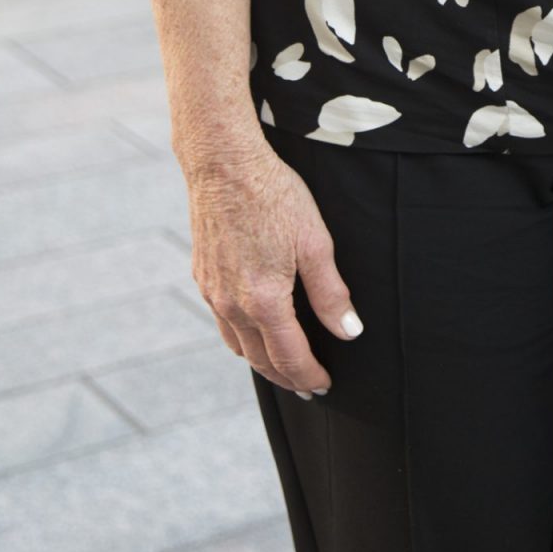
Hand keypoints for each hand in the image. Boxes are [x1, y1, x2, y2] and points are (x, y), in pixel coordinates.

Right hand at [186, 141, 361, 394]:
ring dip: (262, 363)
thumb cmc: (275, 196)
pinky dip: (241, 339)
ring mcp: (213, 293)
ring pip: (237, 346)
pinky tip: (253, 332)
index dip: (309, 375)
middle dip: (287, 378)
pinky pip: (222, 323)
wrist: (223, 165)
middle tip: (308, 387)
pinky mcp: (203, 278)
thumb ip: (331, 293)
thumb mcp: (315, 242)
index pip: (290, 357)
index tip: (325, 384)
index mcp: (264, 301)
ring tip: (283, 368)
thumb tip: (349, 332)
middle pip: (260, 360)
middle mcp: (232, 305)